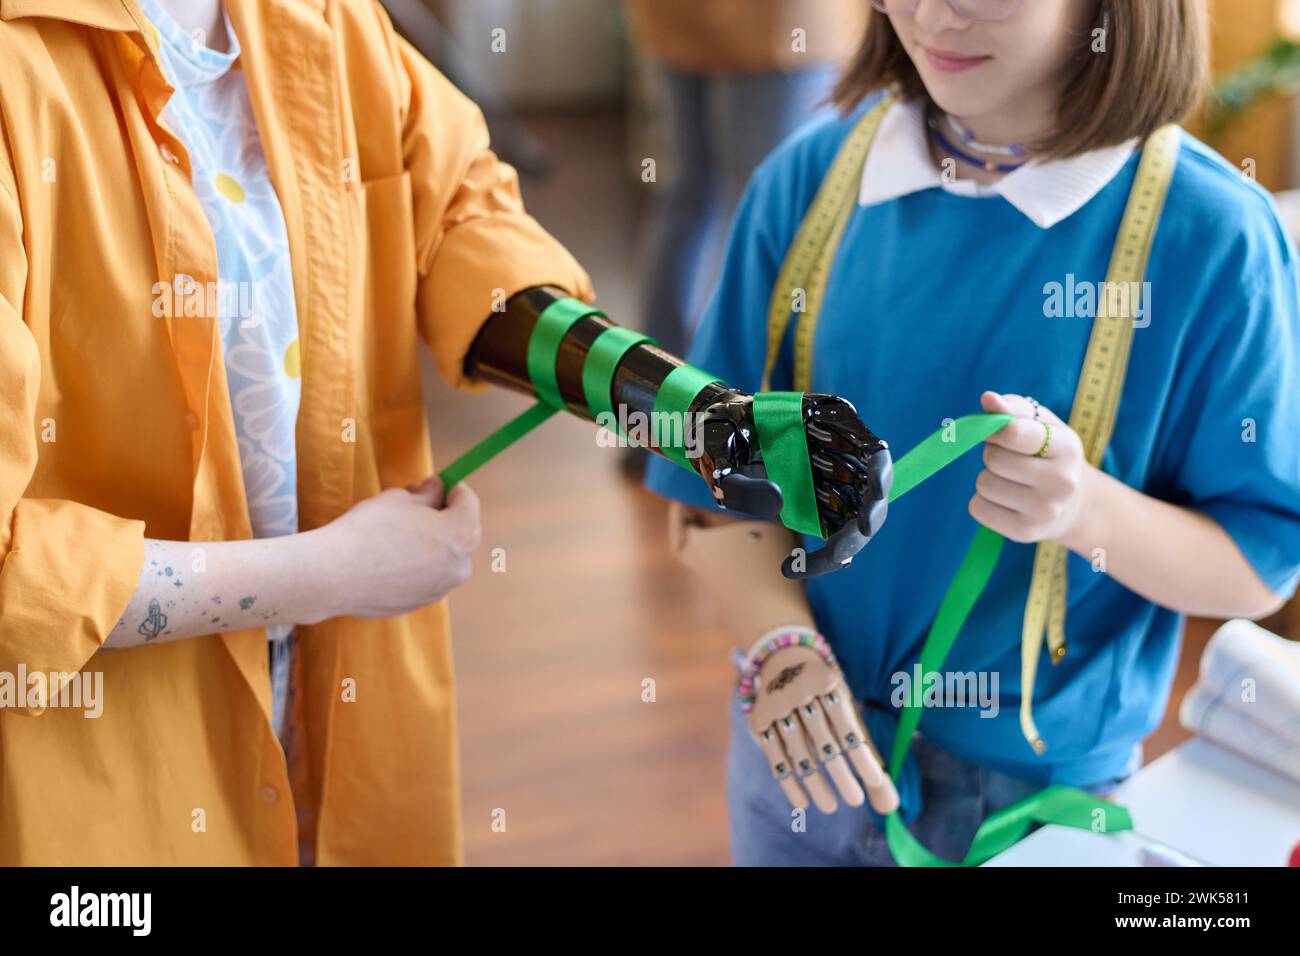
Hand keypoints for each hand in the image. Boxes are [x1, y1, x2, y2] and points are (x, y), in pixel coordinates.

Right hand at [316, 476, 481, 619]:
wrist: (334, 576)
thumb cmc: (369, 530)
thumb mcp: (400, 499)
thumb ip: (428, 494)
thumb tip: (437, 490)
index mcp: (460, 535)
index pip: (468, 502)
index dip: (451, 487)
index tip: (434, 482)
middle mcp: (459, 566)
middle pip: (460, 532)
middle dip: (442, 514)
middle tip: (415, 501)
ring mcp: (440, 588)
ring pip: (442, 556)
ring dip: (429, 541)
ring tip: (397, 530)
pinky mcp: (420, 603)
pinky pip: (425, 575)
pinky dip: (415, 563)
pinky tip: (388, 556)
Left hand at [694, 390, 892, 578]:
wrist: (711, 436)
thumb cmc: (718, 433)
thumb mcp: (719, 451)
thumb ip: (742, 482)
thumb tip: (779, 502)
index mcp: (826, 421)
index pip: (871, 449)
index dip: (881, 473)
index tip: (873, 501)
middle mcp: (838, 450)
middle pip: (871, 490)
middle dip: (863, 524)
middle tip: (838, 553)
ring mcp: (831, 478)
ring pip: (856, 516)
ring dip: (843, 545)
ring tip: (799, 566)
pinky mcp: (819, 503)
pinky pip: (835, 531)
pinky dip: (823, 554)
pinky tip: (793, 566)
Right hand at [741, 627, 898, 814]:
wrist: (784, 662)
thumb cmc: (827, 699)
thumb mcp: (848, 713)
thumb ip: (868, 756)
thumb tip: (890, 805)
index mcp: (829, 686)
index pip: (848, 727)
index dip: (862, 756)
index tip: (875, 782)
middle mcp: (801, 694)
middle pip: (824, 742)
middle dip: (841, 775)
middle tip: (855, 800)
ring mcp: (778, 708)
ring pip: (799, 752)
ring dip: (816, 784)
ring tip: (831, 807)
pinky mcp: (760, 722)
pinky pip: (775, 757)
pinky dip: (789, 783)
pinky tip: (803, 804)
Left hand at [969, 391, 1091, 544]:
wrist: (1073, 505)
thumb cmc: (1048, 454)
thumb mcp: (1042, 424)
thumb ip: (1013, 408)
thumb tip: (988, 399)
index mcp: (1067, 448)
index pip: (1014, 433)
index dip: (994, 429)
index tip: (995, 431)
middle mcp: (1061, 482)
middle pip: (993, 460)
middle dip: (993, 455)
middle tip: (1011, 459)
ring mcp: (1045, 511)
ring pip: (983, 484)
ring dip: (988, 478)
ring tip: (1011, 480)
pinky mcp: (1024, 533)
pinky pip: (977, 508)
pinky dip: (983, 501)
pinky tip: (1006, 500)